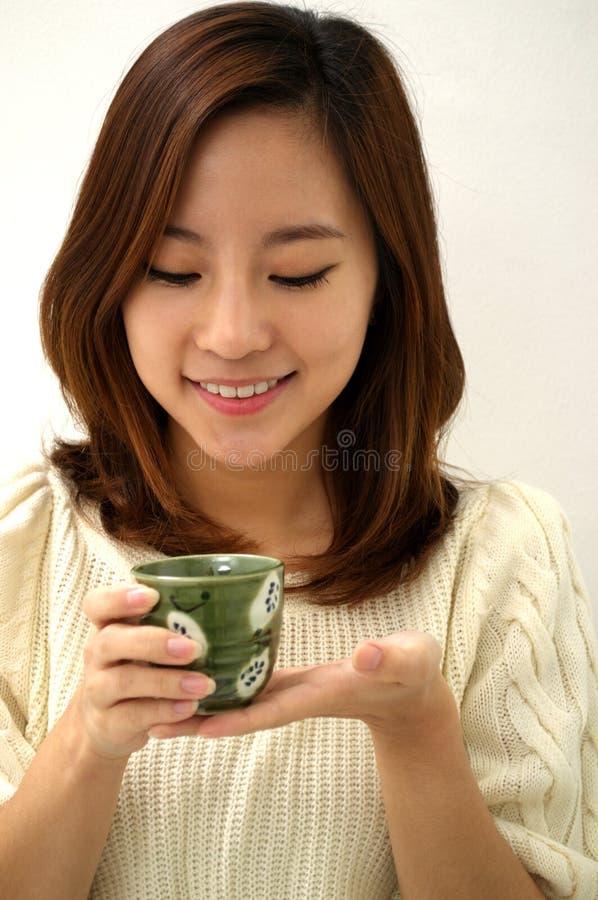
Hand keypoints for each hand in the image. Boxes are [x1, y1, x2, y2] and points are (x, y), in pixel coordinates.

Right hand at [71, 584, 216, 759]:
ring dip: (166, 682)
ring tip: (203, 685)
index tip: (152, 596)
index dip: (120, 598)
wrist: (106, 722)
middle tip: (193, 649)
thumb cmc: (138, 665)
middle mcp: (96, 654)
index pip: (97, 603)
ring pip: (124, 681)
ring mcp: (98, 690)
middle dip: (152, 642)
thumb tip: (228, 601)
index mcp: (106, 625)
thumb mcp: (145, 640)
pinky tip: (190, 708)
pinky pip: (133, 715)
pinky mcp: (108, 722)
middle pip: (110, 641)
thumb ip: (169, 621)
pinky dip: (164, 711)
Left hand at [148, 630, 448, 740]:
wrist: (411, 687)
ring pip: (239, 704)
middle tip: (150, 724)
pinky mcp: (291, 682)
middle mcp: (300, 698)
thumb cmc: (411, 671)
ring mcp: (294, 692)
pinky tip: (194, 681)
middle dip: (199, 723)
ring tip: (153, 710)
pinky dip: (221, 689)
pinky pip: (249, 688)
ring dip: (200, 710)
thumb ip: (388, 658)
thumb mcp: (407, 659)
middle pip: (242, 715)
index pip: (273, 710)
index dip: (236, 719)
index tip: (199, 727)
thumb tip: (365, 655)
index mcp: (323, 693)